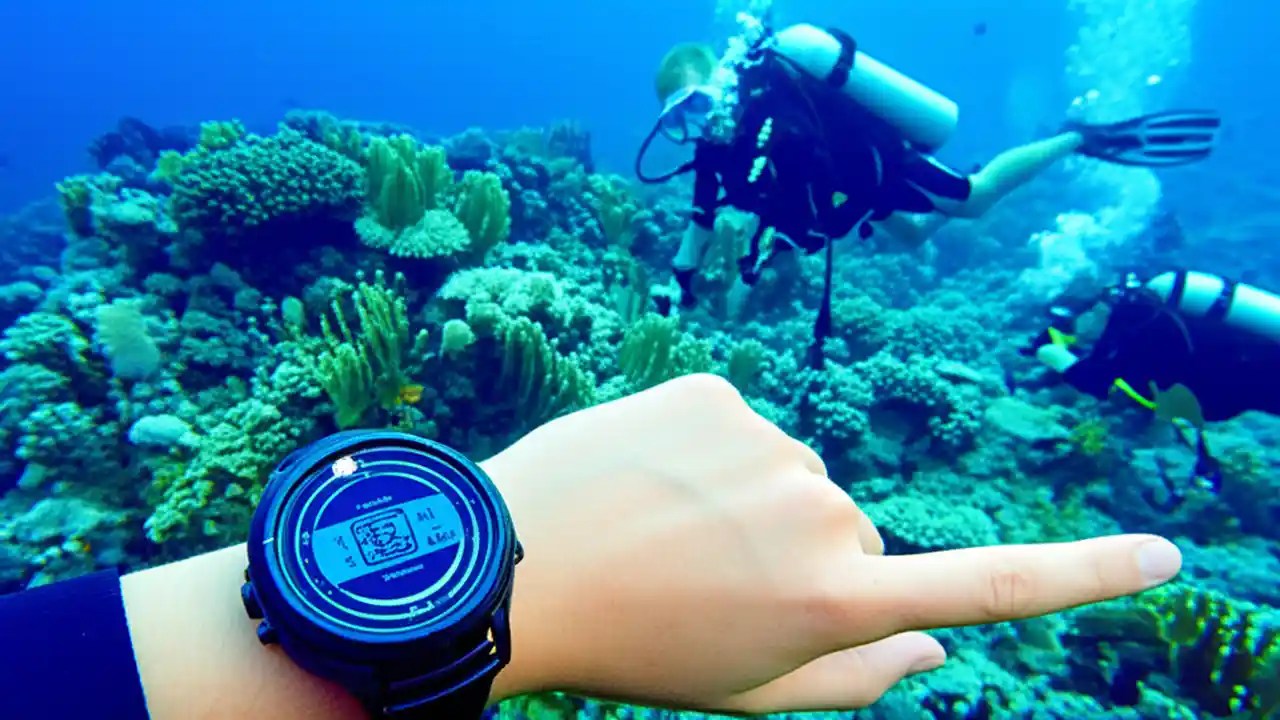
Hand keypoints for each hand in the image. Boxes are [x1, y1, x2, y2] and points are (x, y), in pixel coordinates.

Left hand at [482, 374, 1181, 713]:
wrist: (511, 566)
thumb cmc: (635, 647)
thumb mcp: (747, 691)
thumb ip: (858, 678)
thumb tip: (938, 642)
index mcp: (837, 599)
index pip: (987, 586)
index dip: (1084, 575)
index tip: (1162, 553)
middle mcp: (821, 512)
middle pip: (850, 525)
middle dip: (801, 551)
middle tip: (707, 578)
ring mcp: (769, 441)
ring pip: (791, 472)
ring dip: (748, 498)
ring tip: (666, 529)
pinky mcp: (715, 390)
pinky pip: (739, 425)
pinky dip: (707, 451)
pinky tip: (649, 478)